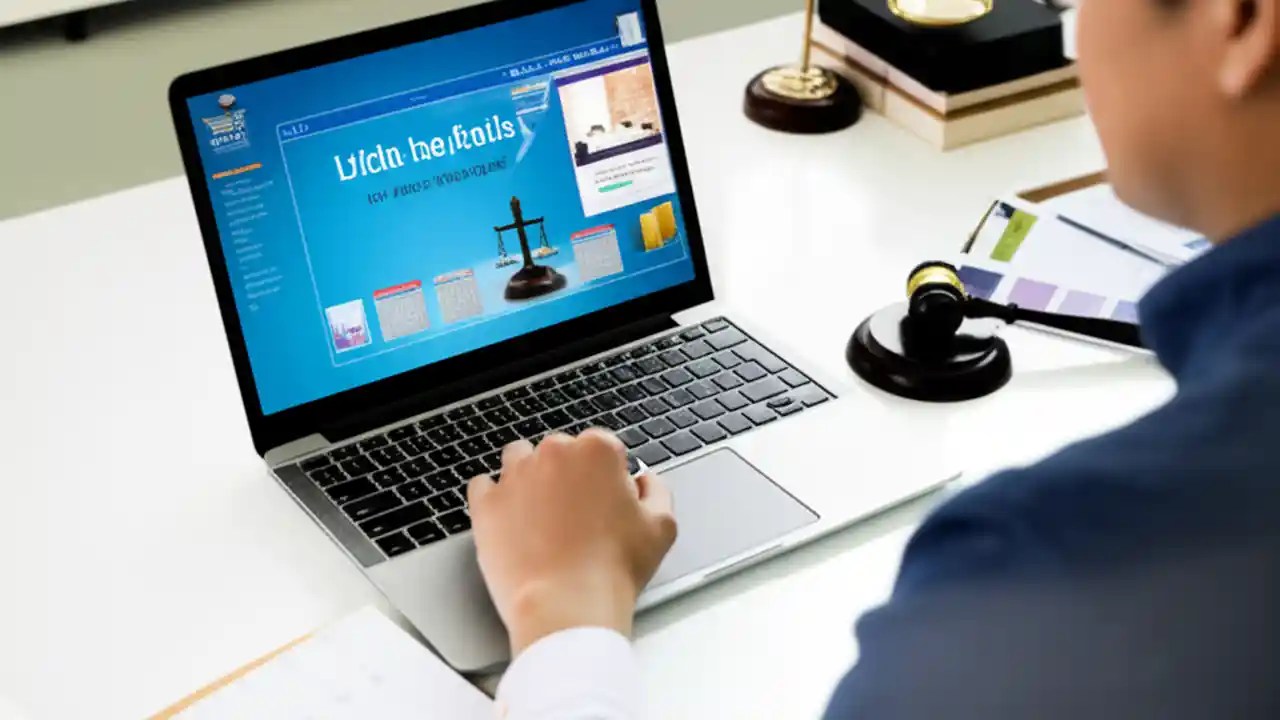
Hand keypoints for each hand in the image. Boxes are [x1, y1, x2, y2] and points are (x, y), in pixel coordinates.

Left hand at [467, 430, 676, 656]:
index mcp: (597, 450)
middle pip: (561, 452)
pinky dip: (496, 497)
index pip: (604, 448)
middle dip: (569, 476)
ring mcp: (514, 477)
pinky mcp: (486, 503)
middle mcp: (553, 453)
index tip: (608, 500)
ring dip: (531, 478)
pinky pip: (484, 486)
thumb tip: (644, 481)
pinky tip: (511, 519)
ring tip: (542, 516)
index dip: (609, 476)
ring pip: (520, 460)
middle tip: (579, 516)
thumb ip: (655, 490)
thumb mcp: (662, 526)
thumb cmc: (614, 569)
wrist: (567, 607)